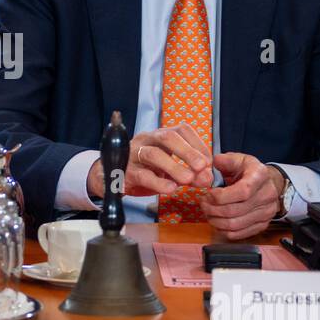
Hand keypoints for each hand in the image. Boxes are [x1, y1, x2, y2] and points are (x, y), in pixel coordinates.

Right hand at [86, 122, 212, 199]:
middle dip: (187, 151)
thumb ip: (190, 174)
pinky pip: (141, 174)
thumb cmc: (144, 170)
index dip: (198, 145)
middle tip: (203, 167)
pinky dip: (157, 182)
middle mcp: (146, 140)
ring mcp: (133, 154)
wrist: (110, 178)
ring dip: (173, 166)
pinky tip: (170, 189)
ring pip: (153, 154)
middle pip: (167, 137)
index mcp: (160, 135)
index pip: (182, 130)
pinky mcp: (125, 171)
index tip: (209, 163)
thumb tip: (208, 178)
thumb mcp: (169, 171)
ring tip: (188, 180)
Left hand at [201, 153, 283, 240]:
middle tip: (203, 203)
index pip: (242, 191)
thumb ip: (224, 160)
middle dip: (212, 209)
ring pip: (235, 225)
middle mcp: (267, 195)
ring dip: (215, 220)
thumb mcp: (238, 159)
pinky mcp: (262, 225)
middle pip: (235, 211)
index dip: (221, 196)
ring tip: (208, 211)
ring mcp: (266, 212)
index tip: (209, 194)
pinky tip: (217, 220)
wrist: (268, 183)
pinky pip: (239, 234)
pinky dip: (223, 230)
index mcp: (260, 175)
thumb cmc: (249, 171)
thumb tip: (214, 163)